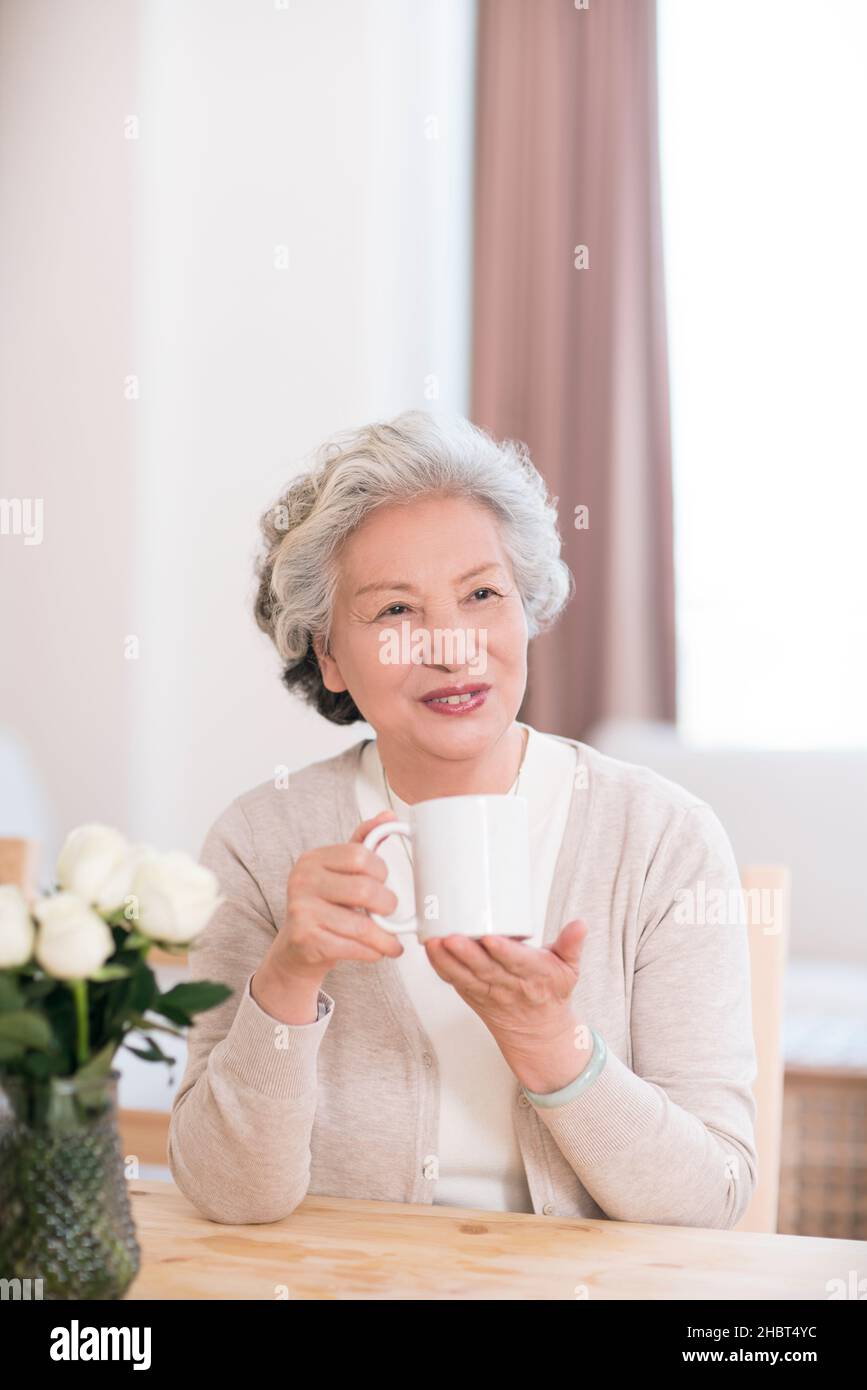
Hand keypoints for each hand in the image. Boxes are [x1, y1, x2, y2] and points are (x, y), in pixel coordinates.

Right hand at [260, 809, 404, 990]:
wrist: (297, 950)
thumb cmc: (325, 906)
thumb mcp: (340, 872)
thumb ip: (364, 843)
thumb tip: (389, 816)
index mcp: (313, 859)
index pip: (359, 855)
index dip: (381, 871)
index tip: (382, 883)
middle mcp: (302, 881)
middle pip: (364, 889)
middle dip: (387, 904)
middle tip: (389, 912)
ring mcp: (301, 910)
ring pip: (361, 925)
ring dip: (385, 937)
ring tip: (391, 940)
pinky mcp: (305, 939)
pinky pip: (352, 947)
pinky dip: (373, 952)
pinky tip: (378, 952)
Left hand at [424, 920, 590, 1088]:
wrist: (538, 1032)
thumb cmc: (550, 994)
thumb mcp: (569, 969)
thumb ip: (571, 944)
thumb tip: (580, 925)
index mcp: (534, 975)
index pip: (517, 963)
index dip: (503, 952)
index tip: (490, 939)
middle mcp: (508, 985)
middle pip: (484, 969)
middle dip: (466, 954)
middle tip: (452, 938)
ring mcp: (487, 991)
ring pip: (465, 976)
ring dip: (447, 960)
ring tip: (434, 942)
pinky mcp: (472, 993)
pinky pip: (454, 981)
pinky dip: (440, 967)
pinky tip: (431, 950)